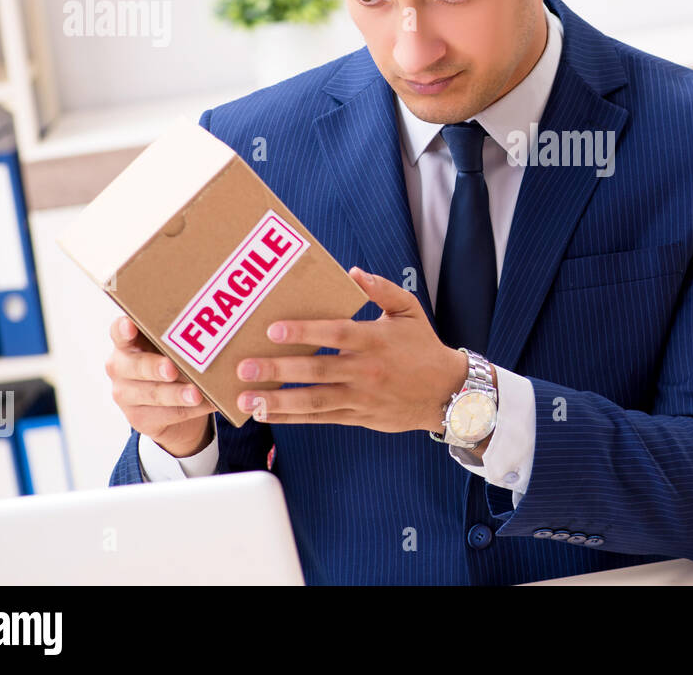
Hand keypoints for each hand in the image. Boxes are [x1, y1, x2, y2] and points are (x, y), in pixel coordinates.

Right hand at [106, 315, 215, 456]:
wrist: (172, 404)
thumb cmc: (173, 362)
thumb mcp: (172, 347)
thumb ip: (181, 337)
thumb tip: (216, 329)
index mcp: (127, 343)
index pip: (119, 332)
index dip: (123, 328)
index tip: (131, 326)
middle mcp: (120, 367)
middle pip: (135, 365)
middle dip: (155, 367)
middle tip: (171, 369)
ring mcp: (125, 394)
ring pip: (153, 393)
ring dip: (177, 394)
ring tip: (197, 394)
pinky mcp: (139, 418)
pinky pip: (168, 414)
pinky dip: (191, 409)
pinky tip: (209, 404)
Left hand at [233, 266, 467, 433]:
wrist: (448, 393)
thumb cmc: (424, 347)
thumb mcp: (409, 311)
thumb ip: (382, 289)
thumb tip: (352, 272)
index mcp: (376, 340)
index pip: (336, 334)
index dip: (305, 332)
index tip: (273, 330)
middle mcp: (366, 370)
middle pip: (317, 370)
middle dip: (278, 370)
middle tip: (244, 367)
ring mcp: (361, 397)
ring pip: (314, 401)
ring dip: (278, 401)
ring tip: (246, 399)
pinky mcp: (358, 417)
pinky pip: (321, 419)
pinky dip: (292, 417)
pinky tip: (266, 414)